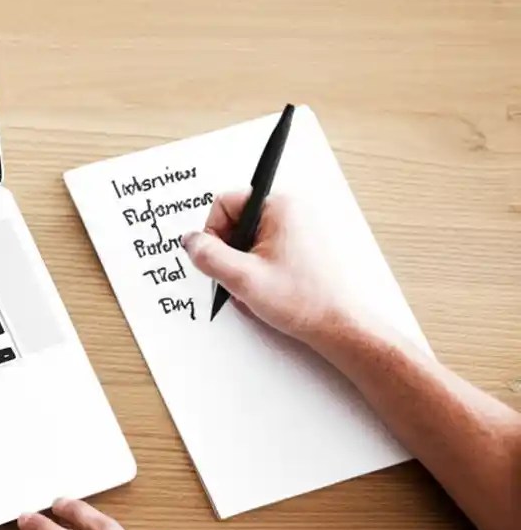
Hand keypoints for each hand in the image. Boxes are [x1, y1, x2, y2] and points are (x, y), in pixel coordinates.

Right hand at [183, 191, 359, 343]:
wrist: (340, 326)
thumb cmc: (304, 300)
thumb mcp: (243, 278)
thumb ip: (208, 255)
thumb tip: (190, 241)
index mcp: (279, 206)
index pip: (225, 203)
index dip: (213, 233)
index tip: (220, 259)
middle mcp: (291, 211)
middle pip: (235, 222)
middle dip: (230, 254)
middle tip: (241, 277)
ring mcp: (297, 229)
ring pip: (248, 241)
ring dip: (243, 266)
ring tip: (257, 287)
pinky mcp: (301, 247)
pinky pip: (264, 252)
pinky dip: (257, 272)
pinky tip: (267, 290)